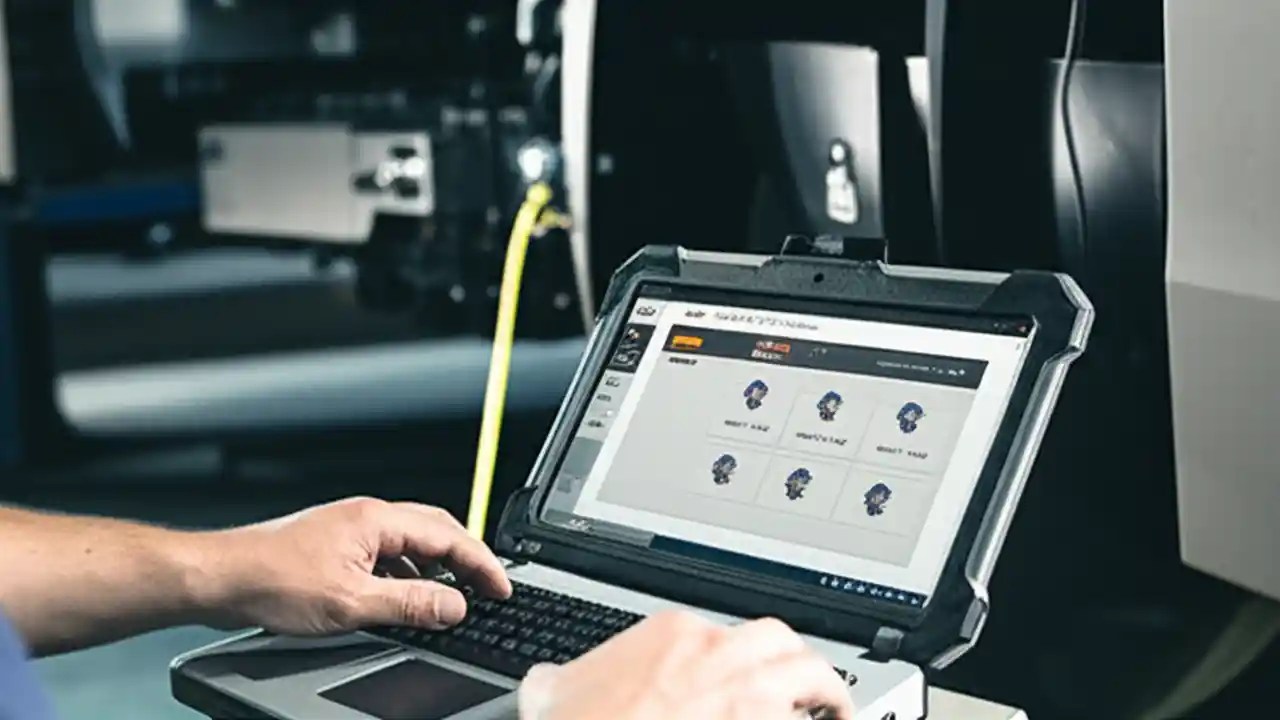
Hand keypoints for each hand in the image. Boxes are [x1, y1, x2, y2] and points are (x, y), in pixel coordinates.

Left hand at [193, 497, 511, 634]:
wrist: (220, 578)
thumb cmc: (271, 580)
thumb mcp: (351, 603)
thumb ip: (409, 604)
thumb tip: (453, 606)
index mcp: (377, 520)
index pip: (449, 537)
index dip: (481, 564)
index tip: (501, 587)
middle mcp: (367, 516)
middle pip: (436, 531)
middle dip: (467, 559)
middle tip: (488, 588)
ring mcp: (351, 529)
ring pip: (411, 544)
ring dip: (436, 569)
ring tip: (452, 599)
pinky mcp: (336, 546)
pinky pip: (388, 555)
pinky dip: (408, 575)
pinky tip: (405, 599)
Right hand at [518, 611, 854, 719]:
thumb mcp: (553, 692)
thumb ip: (565, 678)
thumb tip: (549, 681)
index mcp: (671, 635)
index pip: (722, 632)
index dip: (738, 659)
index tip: (744, 677)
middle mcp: (716, 656)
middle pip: (779, 641)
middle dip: (797, 663)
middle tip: (806, 687)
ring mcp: (747, 696)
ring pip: (810, 676)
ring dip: (826, 695)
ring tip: (835, 712)